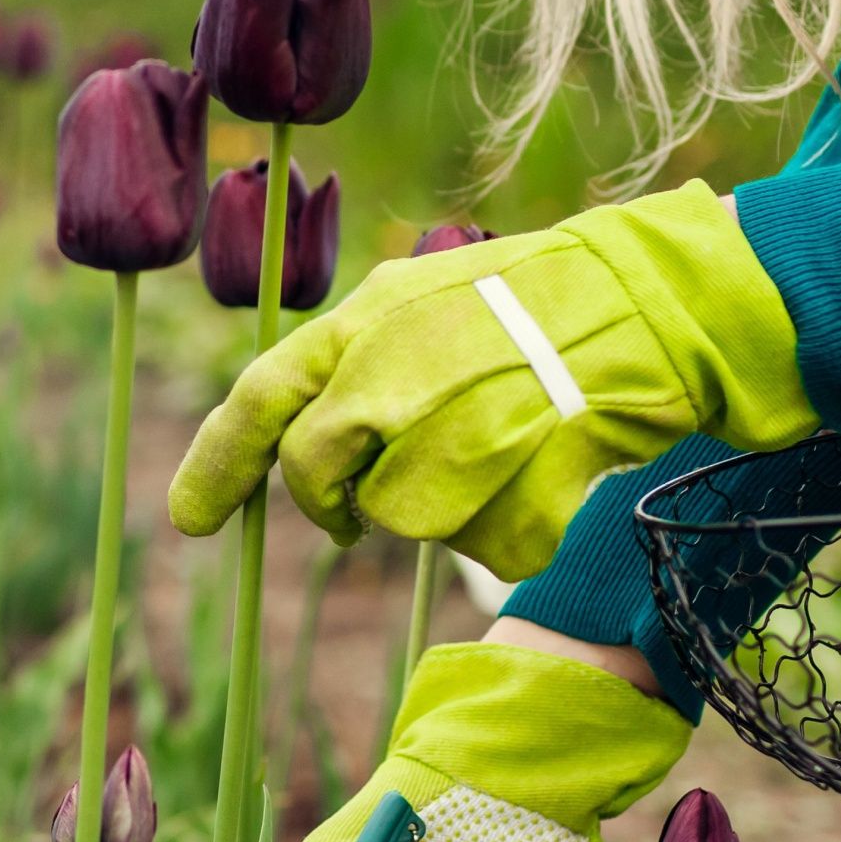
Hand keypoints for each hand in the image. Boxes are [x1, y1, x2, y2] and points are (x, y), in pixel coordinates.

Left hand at [167, 182, 813, 581]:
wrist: (649, 302)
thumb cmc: (535, 297)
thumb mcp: (423, 294)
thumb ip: (354, 356)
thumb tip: (297, 430)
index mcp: (365, 321)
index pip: (260, 399)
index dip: (216, 464)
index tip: (191, 519)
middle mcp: (397, 376)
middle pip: (322, 477)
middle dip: (338, 504)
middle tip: (361, 511)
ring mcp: (459, 433)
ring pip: (405, 521)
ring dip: (441, 509)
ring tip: (496, 452)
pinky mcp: (521, 484)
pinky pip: (486, 548)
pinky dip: (511, 529)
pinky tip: (542, 475)